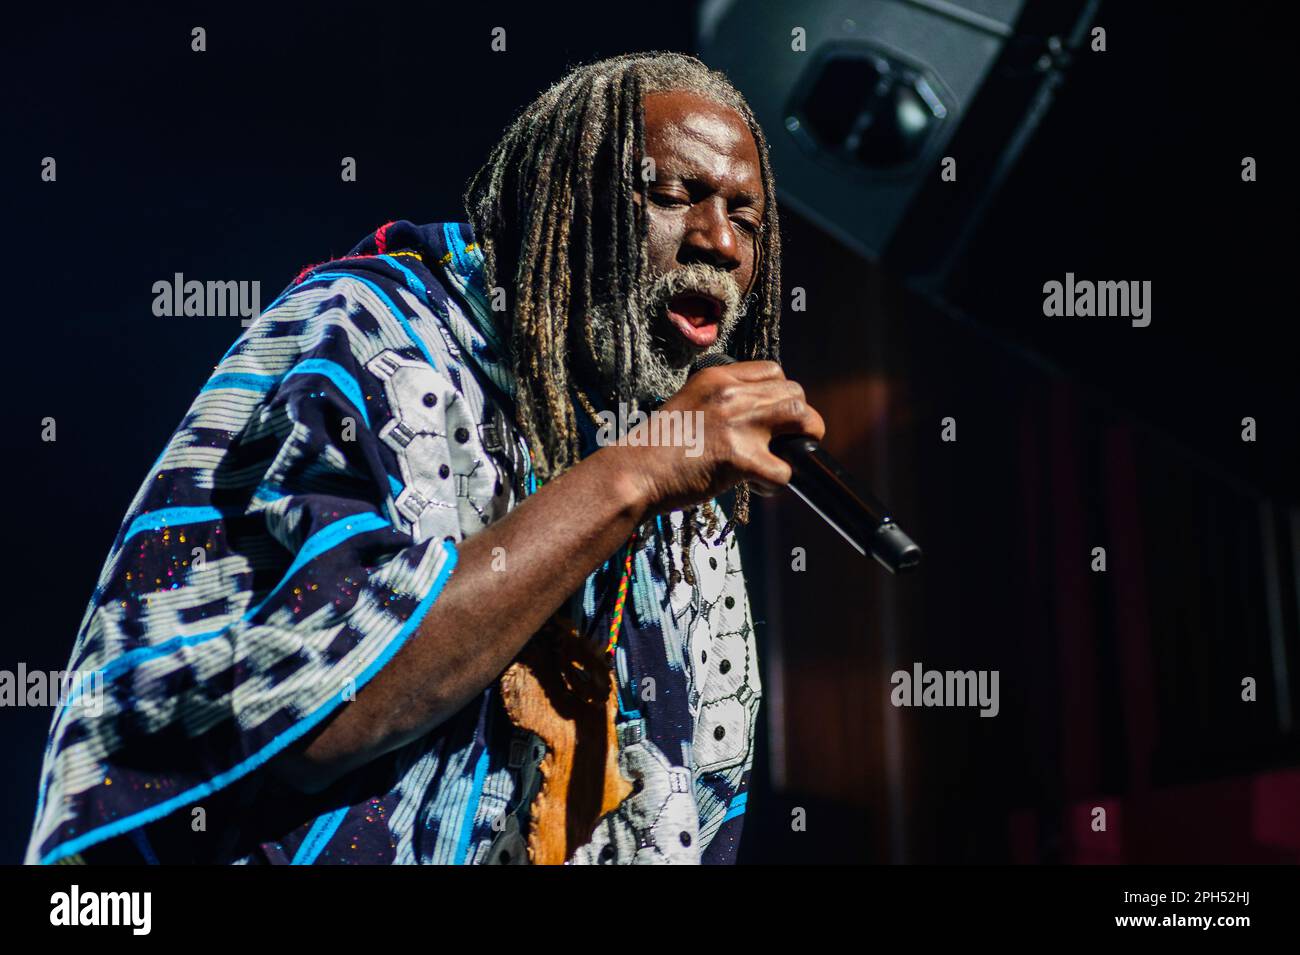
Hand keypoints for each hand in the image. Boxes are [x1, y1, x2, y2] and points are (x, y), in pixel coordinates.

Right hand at [613, 360, 825, 515]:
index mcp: (718, 377)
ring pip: (803, 419)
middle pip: (795, 393)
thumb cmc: (655, 447)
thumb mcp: (687, 403)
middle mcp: (732, 394)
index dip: (781, 393)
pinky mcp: (740, 458)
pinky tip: (756, 487)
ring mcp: (738, 424)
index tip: (772, 416)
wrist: (633, 472)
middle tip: (789, 441)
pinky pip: (784, 470)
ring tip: (784, 459)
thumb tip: (756, 417)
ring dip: (803, 443)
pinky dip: (775, 484)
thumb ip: (721, 402)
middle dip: (801, 418)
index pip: (774, 370)